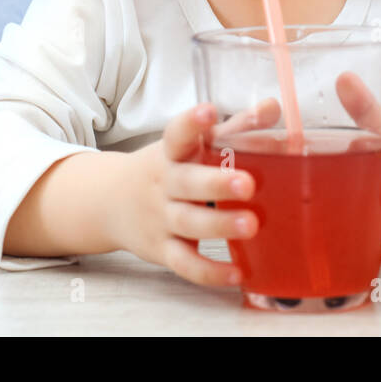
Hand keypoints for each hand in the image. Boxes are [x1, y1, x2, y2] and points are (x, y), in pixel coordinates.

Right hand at [111, 99, 280, 287]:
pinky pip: (185, 264)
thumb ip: (234, 128)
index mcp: (171, 153)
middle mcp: (164, 184)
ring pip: (187, 223)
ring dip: (219, 225)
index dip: (191, 123)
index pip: (177, 134)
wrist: (108, 202)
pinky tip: (238, 273)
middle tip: (248, 183)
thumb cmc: (165, 169)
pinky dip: (209, 272)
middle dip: (216, 184)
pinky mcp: (162, 250)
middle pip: (186, 182)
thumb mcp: (191, 145)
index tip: (209, 113)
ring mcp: (160, 218)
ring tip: (250, 224)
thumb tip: (272, 108)